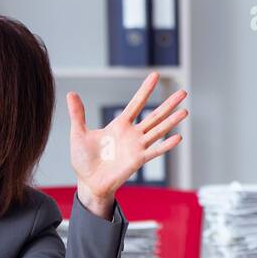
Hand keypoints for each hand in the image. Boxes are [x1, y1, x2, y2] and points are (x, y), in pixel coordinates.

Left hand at [67, 72, 187, 217]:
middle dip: (168, 104)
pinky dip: (166, 145)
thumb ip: (78, 114)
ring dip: (172, 121)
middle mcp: (131, 134)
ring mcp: (136, 147)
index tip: (155, 76)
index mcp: (118, 125)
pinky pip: (154, 151)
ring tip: (185, 111)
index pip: (136, 104)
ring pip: (158, 131)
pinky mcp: (137, 160)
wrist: (88, 181)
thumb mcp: (78, 133)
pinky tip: (178, 137)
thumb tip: (71, 93)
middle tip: (183, 92)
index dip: (145, 90)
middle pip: (154, 115)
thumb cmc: (83, 159)